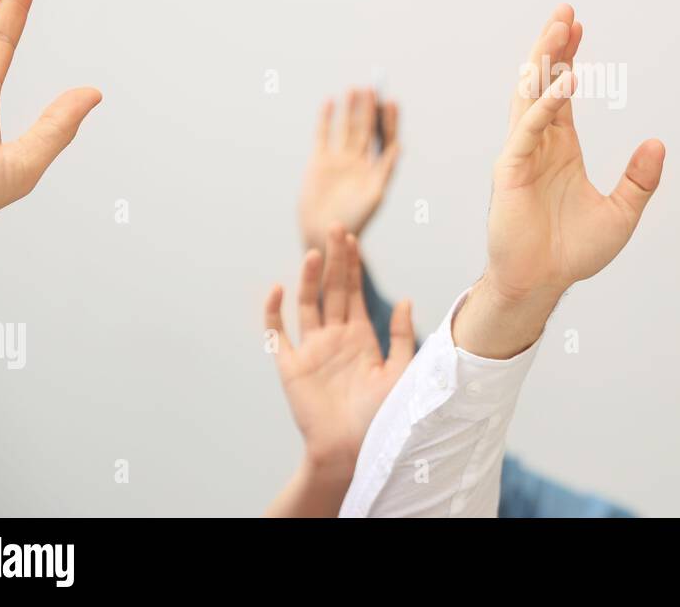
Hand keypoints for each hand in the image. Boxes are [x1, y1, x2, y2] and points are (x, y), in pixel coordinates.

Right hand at [265, 224, 412, 477]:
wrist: (354, 450)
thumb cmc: (381, 417)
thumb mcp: (400, 372)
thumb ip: (401, 336)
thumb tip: (405, 299)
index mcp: (359, 337)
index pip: (353, 292)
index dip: (352, 266)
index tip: (353, 239)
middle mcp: (334, 338)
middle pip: (331, 290)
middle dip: (334, 260)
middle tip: (335, 228)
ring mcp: (311, 350)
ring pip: (308, 305)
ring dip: (310, 279)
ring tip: (315, 252)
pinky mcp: (291, 367)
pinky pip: (278, 335)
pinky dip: (274, 312)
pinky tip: (278, 289)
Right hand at [298, 87, 399, 248]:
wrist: (324, 234)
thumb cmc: (354, 221)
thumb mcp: (374, 196)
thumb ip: (386, 170)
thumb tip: (399, 146)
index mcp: (376, 169)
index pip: (386, 138)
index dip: (389, 120)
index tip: (391, 101)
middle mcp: (359, 162)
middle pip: (367, 129)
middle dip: (370, 109)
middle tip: (373, 88)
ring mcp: (339, 160)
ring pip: (347, 128)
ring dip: (351, 109)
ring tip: (355, 89)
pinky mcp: (319, 162)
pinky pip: (324, 134)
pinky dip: (326, 118)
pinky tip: (330, 102)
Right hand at [452, 5, 664, 358]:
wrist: (541, 284)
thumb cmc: (572, 251)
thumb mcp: (621, 213)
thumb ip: (640, 179)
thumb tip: (658, 143)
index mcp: (559, 147)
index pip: (560, 91)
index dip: (568, 57)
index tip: (577, 25)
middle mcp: (537, 143)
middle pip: (542, 83)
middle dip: (552, 46)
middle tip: (565, 11)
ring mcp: (521, 154)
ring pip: (530, 96)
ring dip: (543, 61)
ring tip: (557, 28)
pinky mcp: (511, 171)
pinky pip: (528, 129)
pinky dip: (546, 104)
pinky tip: (565, 82)